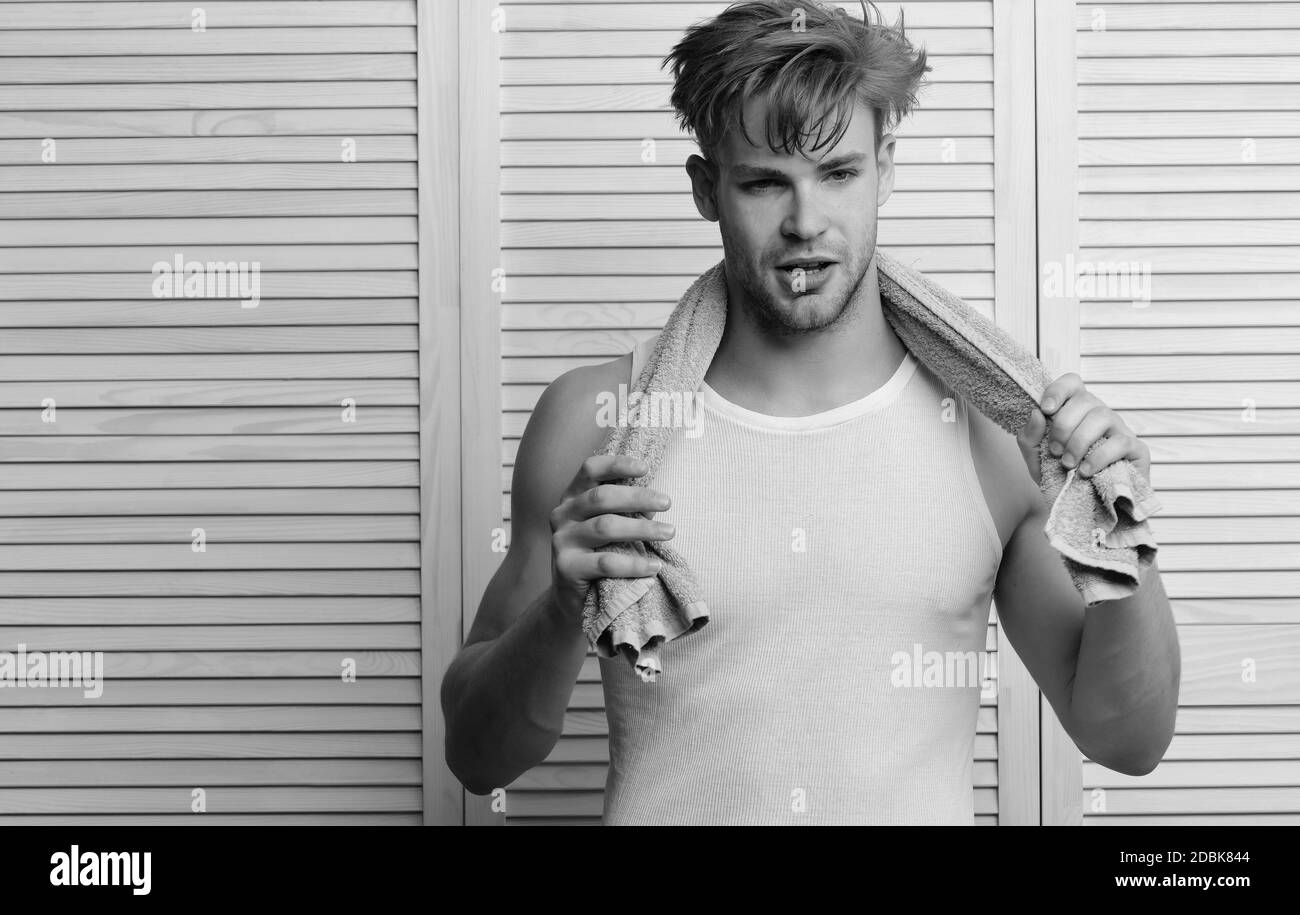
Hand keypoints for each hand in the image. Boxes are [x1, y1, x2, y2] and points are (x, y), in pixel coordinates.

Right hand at [548, 454, 674, 624]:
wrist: (572, 599)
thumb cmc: (598, 555)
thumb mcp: (608, 528)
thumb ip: (624, 512)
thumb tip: (655, 503)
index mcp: (572, 497)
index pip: (590, 470)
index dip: (617, 464)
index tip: (645, 467)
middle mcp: (562, 515)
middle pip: (601, 497)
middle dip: (638, 497)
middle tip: (667, 503)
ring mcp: (562, 541)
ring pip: (605, 527)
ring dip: (642, 528)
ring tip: (669, 532)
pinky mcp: (566, 567)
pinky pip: (606, 562)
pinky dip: (634, 564)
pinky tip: (654, 567)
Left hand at [1015, 373, 1151, 487]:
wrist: (1082, 513)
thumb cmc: (1060, 480)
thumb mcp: (1035, 460)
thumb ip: (1029, 437)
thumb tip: (1036, 413)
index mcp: (1076, 411)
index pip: (1072, 383)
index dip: (1058, 390)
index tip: (1046, 410)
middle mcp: (1100, 415)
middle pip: (1086, 400)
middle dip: (1064, 426)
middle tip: (1054, 451)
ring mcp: (1120, 430)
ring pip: (1103, 416)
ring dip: (1079, 441)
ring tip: (1067, 464)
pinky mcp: (1137, 449)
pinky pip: (1120, 442)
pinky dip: (1099, 457)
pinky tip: (1086, 472)